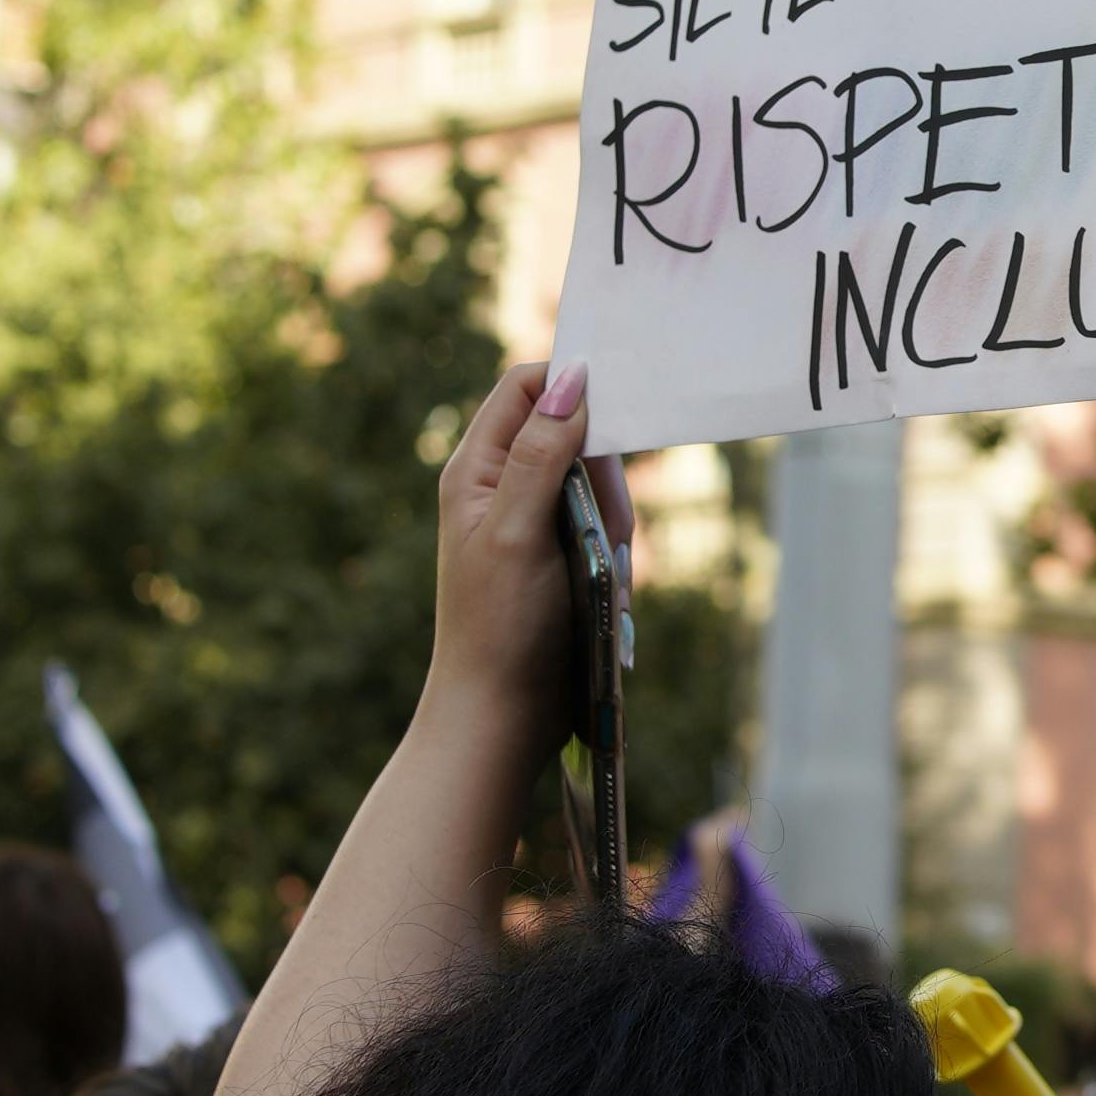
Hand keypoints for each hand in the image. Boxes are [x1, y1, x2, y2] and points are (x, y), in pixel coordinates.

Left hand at [421, 356, 609, 737]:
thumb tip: (571, 380)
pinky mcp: (557, 553)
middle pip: (570, 433)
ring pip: (594, 484)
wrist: (499, 715)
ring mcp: (530, 520)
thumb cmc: (499, 627)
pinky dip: (615, 552)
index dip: (570, 386)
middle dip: (605, 474)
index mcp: (476, 470)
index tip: (619, 415)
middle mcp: (500, 486)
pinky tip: (609, 592)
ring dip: (615, 521)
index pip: (525, 387)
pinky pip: (601, 526)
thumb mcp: (518, 532)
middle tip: (616, 528)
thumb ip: (541, 455)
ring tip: (611, 574)